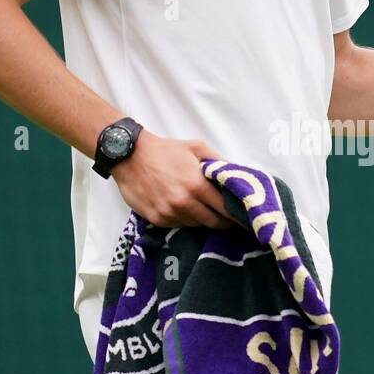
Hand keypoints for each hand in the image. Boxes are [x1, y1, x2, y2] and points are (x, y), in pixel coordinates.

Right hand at [110, 133, 234, 228]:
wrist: (129, 156)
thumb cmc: (166, 150)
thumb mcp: (196, 147)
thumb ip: (219, 161)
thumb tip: (238, 175)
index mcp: (197, 185)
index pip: (225, 209)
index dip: (237, 215)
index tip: (244, 216)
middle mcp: (184, 203)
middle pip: (213, 223)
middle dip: (224, 222)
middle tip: (229, 218)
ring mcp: (169, 213)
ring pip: (196, 225)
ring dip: (202, 219)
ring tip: (202, 208)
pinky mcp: (157, 220)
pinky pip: (178, 225)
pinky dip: (184, 219)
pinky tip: (183, 208)